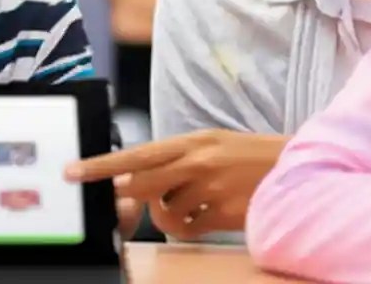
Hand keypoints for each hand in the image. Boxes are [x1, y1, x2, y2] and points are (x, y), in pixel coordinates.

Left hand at [64, 130, 286, 239]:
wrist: (298, 169)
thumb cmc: (251, 158)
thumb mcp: (213, 146)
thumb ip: (176, 159)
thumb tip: (135, 179)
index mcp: (193, 141)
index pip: (137, 153)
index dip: (102, 165)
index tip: (72, 171)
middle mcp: (198, 162)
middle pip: (142, 183)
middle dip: (125, 195)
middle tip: (114, 201)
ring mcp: (211, 189)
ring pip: (164, 213)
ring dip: (171, 215)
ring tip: (195, 205)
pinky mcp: (224, 214)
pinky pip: (188, 230)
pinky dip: (191, 228)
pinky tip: (208, 218)